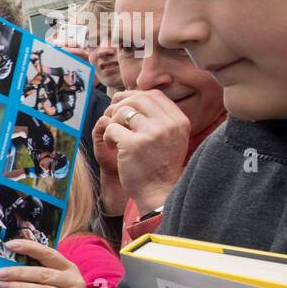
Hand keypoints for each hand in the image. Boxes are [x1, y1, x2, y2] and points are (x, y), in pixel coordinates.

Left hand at [0, 240, 87, 287]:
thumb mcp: (51, 282)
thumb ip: (35, 273)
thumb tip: (5, 266)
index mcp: (68, 267)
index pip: (48, 253)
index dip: (29, 248)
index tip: (9, 245)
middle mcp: (73, 281)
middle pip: (43, 274)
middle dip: (18, 272)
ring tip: (0, 286)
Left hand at [99, 90, 189, 213]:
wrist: (158, 192)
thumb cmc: (159, 164)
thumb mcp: (169, 137)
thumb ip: (157, 117)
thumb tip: (131, 95)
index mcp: (179, 121)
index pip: (154, 95)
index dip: (135, 96)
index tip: (125, 107)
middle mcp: (168, 124)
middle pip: (137, 98)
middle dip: (121, 106)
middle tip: (115, 120)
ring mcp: (151, 134)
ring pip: (122, 111)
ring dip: (113, 122)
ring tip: (115, 137)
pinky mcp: (133, 145)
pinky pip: (111, 127)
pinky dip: (107, 136)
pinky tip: (111, 147)